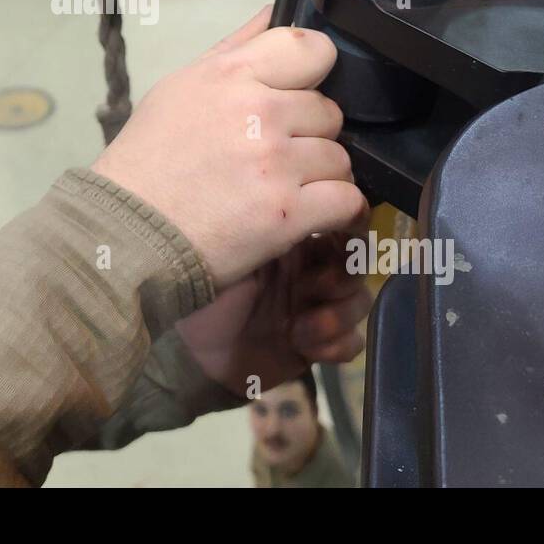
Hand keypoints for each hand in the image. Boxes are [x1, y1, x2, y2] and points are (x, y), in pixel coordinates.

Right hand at [92, 5, 365, 286]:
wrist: (128, 231)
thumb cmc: (148, 160)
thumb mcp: (180, 88)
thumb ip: (234, 48)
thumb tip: (273, 10)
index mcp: (232, 75)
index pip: (313, 48)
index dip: (313, 72)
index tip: (300, 92)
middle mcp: (260, 112)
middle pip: (329, 111)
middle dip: (310, 134)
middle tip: (279, 155)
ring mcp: (276, 163)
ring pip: (340, 158)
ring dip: (322, 176)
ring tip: (289, 190)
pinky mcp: (288, 213)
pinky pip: (347, 200)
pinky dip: (338, 212)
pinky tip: (316, 215)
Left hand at [174, 230, 372, 399]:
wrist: (182, 344)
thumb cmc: (198, 279)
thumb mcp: (236, 239)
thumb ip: (278, 218)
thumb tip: (320, 199)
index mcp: (289, 229)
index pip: (338, 216)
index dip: (348, 225)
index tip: (340, 236)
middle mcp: (306, 263)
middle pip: (357, 259)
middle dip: (345, 273)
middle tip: (315, 285)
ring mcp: (314, 303)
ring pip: (360, 300)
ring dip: (337, 313)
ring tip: (298, 324)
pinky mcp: (317, 344)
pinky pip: (352, 341)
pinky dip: (334, 344)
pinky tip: (300, 344)